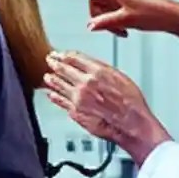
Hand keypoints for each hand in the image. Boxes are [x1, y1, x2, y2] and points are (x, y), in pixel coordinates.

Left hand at [43, 51, 172, 165]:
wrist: (130, 123)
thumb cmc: (130, 103)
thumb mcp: (120, 77)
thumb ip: (102, 70)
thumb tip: (90, 67)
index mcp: (97, 72)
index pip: (74, 58)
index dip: (64, 54)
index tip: (60, 54)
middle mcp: (84, 84)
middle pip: (63, 69)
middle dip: (55, 63)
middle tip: (50, 60)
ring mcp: (78, 99)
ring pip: (59, 85)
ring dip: (51, 79)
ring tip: (47, 77)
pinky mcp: (76, 112)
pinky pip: (61, 102)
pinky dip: (54, 97)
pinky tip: (52, 95)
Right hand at [56, 0, 178, 37]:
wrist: (174, 17)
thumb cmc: (153, 15)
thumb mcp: (126, 21)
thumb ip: (105, 23)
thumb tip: (90, 26)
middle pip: (95, 1)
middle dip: (99, 17)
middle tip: (113, 30)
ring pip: (104, 8)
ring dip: (108, 22)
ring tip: (123, 32)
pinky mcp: (129, 1)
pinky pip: (113, 11)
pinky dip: (116, 21)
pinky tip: (126, 31)